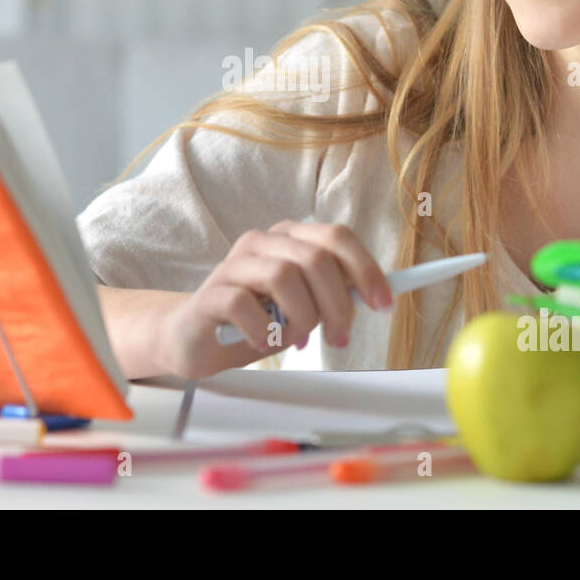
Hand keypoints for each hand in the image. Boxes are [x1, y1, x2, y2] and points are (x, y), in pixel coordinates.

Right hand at [157, 221, 391, 380]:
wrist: (195, 339)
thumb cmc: (254, 321)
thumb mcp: (302, 306)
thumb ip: (332, 293)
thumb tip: (374, 293)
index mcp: (289, 238)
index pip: (336, 237)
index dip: (366, 269)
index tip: (384, 305)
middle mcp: (262, 242)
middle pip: (316, 258)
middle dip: (338, 304)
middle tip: (338, 338)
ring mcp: (234, 265)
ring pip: (284, 275)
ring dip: (301, 317)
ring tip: (295, 339)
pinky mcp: (211, 293)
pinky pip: (245, 304)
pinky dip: (264, 330)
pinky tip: (262, 342)